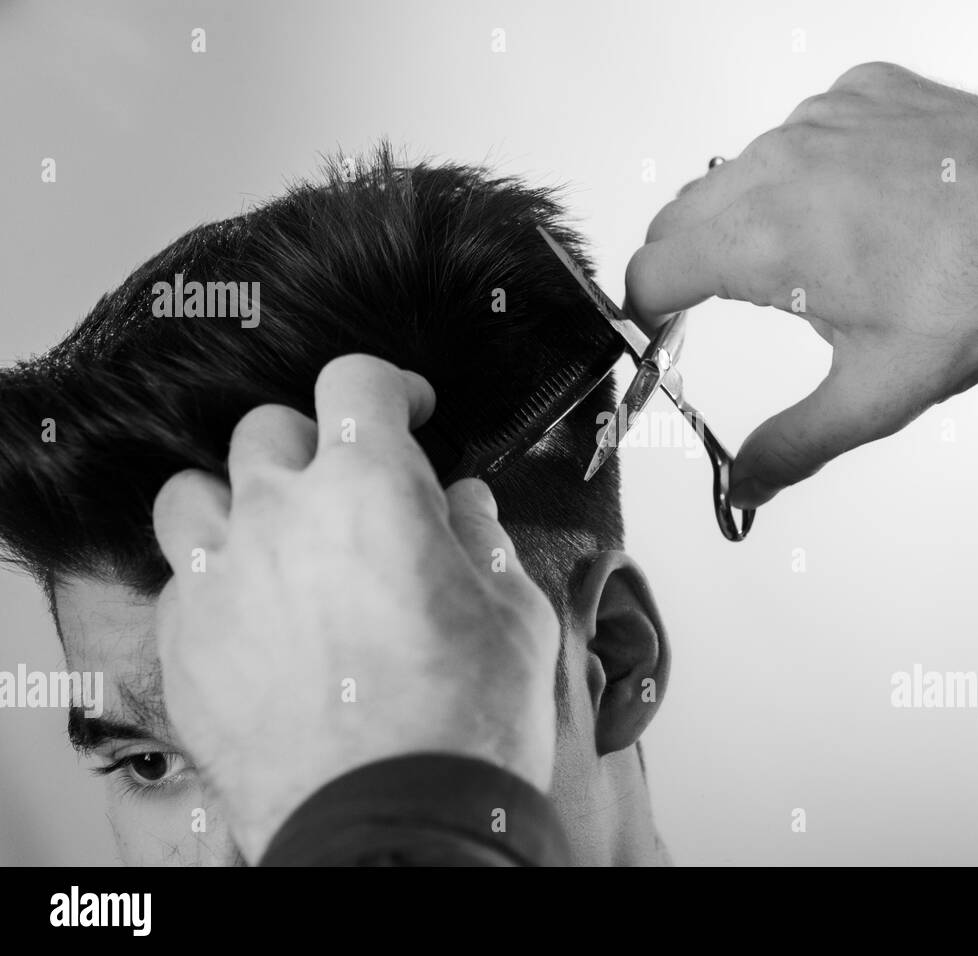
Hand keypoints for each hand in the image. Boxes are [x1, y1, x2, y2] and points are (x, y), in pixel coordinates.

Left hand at [151, 354, 560, 862]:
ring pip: (195, 492)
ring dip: (239, 501)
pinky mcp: (185, 642)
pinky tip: (257, 615)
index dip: (386, 387)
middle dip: (315, 445)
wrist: (396, 822)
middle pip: (267, 430)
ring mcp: (220, 577)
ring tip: (278, 539)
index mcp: (370, 487)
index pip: (353, 380)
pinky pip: (182, 579)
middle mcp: (280, 514)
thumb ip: (482, 535)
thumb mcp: (516, 611)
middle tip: (350, 489)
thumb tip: (461, 503)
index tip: (404, 409)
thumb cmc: (465, 721)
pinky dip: (216, 579)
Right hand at [626, 62, 977, 506]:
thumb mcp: (878, 392)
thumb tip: (745, 486)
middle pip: (680, 216)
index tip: (662, 326)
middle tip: (728, 298)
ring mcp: (817, 119)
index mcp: (763, 241)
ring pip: (739, 170)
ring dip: (748, 213)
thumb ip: (795, 444)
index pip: (651, 270)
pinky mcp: (859, 92)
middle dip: (688, 263)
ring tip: (813, 255)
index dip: (647, 309)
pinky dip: (809, 168)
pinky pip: (801, 131)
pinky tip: (861, 202)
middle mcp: (775, 165)